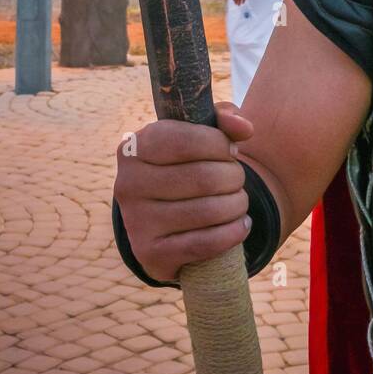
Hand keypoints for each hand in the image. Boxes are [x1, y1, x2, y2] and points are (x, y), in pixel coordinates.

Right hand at [114, 104, 253, 282]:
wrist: (165, 221)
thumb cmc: (187, 166)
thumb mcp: (199, 134)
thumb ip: (224, 119)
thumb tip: (244, 128)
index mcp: (134, 148)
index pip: (186, 140)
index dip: (220, 144)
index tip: (230, 151)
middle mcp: (128, 184)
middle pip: (204, 177)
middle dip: (234, 177)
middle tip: (236, 179)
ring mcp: (136, 222)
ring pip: (209, 211)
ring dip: (237, 204)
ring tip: (238, 201)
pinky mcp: (151, 253)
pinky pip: (206, 244)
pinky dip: (233, 232)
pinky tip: (240, 225)